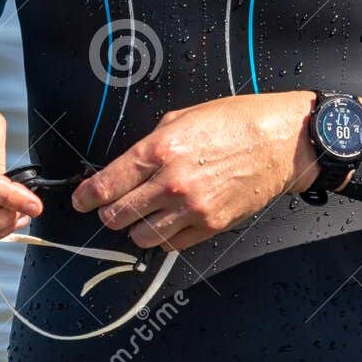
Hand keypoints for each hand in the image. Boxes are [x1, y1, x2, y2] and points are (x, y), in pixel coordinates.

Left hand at [70, 91, 320, 252]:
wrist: (280, 141)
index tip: (80, 201)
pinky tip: (169, 221)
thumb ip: (151, 144)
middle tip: (111, 207)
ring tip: (143, 214)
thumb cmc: (236, 122)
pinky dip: (164, 237)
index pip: (106, 185)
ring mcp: (192, 208)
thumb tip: (127, 167)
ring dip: (135, 228)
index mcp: (160, 150)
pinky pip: (171, 244)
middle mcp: (172, 183)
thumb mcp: (183, 117)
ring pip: (140, 237)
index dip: (86, 197)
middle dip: (108, 213)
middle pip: (117, 216)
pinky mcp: (211, 226)